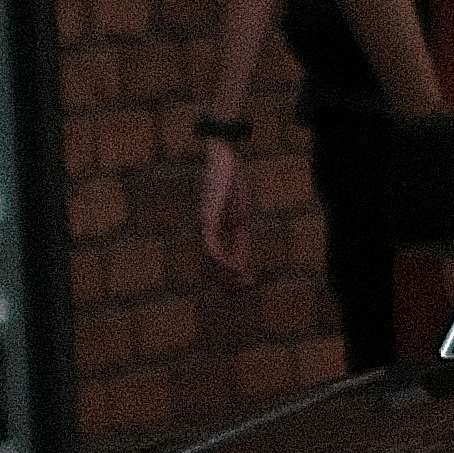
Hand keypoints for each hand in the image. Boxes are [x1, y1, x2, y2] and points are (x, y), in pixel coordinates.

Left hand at [194, 130, 258, 287]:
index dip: (234, 274)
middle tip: (243, 293)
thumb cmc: (232, 182)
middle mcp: (206, 232)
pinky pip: (212, 247)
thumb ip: (241, 236)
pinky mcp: (206, 220)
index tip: (249, 284)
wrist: (224, 159)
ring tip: (241, 284)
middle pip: (212, 264)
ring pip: (210, 260)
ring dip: (226, 274)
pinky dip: (223, 260)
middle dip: (227, 281)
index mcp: (216, 230)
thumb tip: (243, 257)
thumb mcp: (241, 213)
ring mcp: (204, 227)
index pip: (223, 258)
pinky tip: (234, 268)